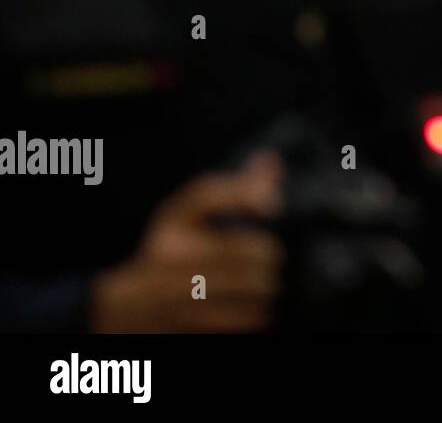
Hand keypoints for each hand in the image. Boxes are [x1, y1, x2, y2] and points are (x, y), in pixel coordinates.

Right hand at [89, 152, 284, 332]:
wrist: (122, 309)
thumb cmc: (171, 252)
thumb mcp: (190, 216)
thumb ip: (234, 189)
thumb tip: (272, 162)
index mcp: (170, 221)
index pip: (206, 195)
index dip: (245, 195)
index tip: (273, 206)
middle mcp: (166, 255)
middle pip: (245, 250)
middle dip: (268, 258)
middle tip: (272, 262)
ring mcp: (169, 293)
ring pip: (248, 288)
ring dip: (266, 289)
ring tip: (265, 287)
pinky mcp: (180, 326)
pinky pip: (239, 320)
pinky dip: (255, 316)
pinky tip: (255, 312)